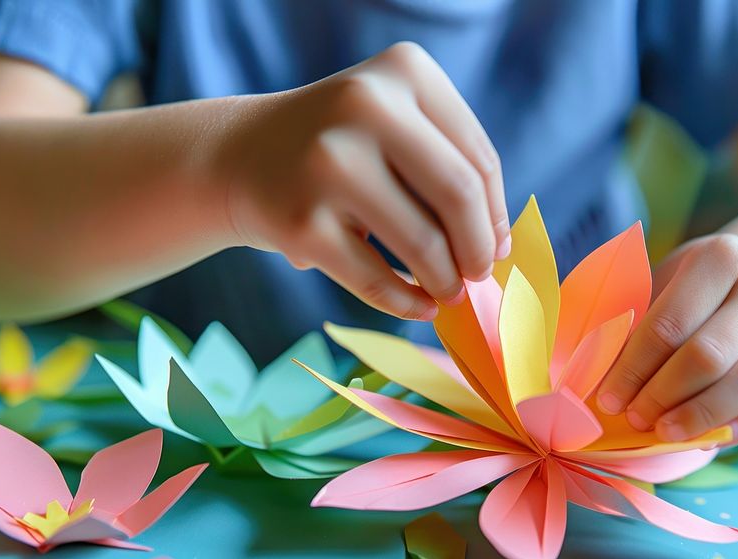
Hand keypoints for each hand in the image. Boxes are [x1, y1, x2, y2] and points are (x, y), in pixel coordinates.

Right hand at [214, 42, 508, 319]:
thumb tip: (498, 249)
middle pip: (458, 196)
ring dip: (446, 282)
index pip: (477, 158)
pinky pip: (375, 280)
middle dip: (478, 251)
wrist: (239, 155)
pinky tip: (419, 307)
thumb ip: (448, 169)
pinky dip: (407, 303)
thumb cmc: (340, 147)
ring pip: (422, 244)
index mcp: (403, 71)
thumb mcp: (394, 125)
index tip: (496, 246)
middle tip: (478, 275)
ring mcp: (327, 164)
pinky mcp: (299, 222)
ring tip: (447, 292)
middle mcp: (364, 105)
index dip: (495, 214)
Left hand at [595, 234, 737, 444]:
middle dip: (662, 395)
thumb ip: (635, 322)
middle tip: (634, 418)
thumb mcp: (665, 283)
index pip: (669, 324)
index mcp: (724, 258)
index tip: (607, 398)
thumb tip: (594, 376)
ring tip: (664, 433)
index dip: (633, 368)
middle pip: (708, 356)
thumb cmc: (699, 289)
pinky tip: (712, 441)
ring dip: (699, 416)